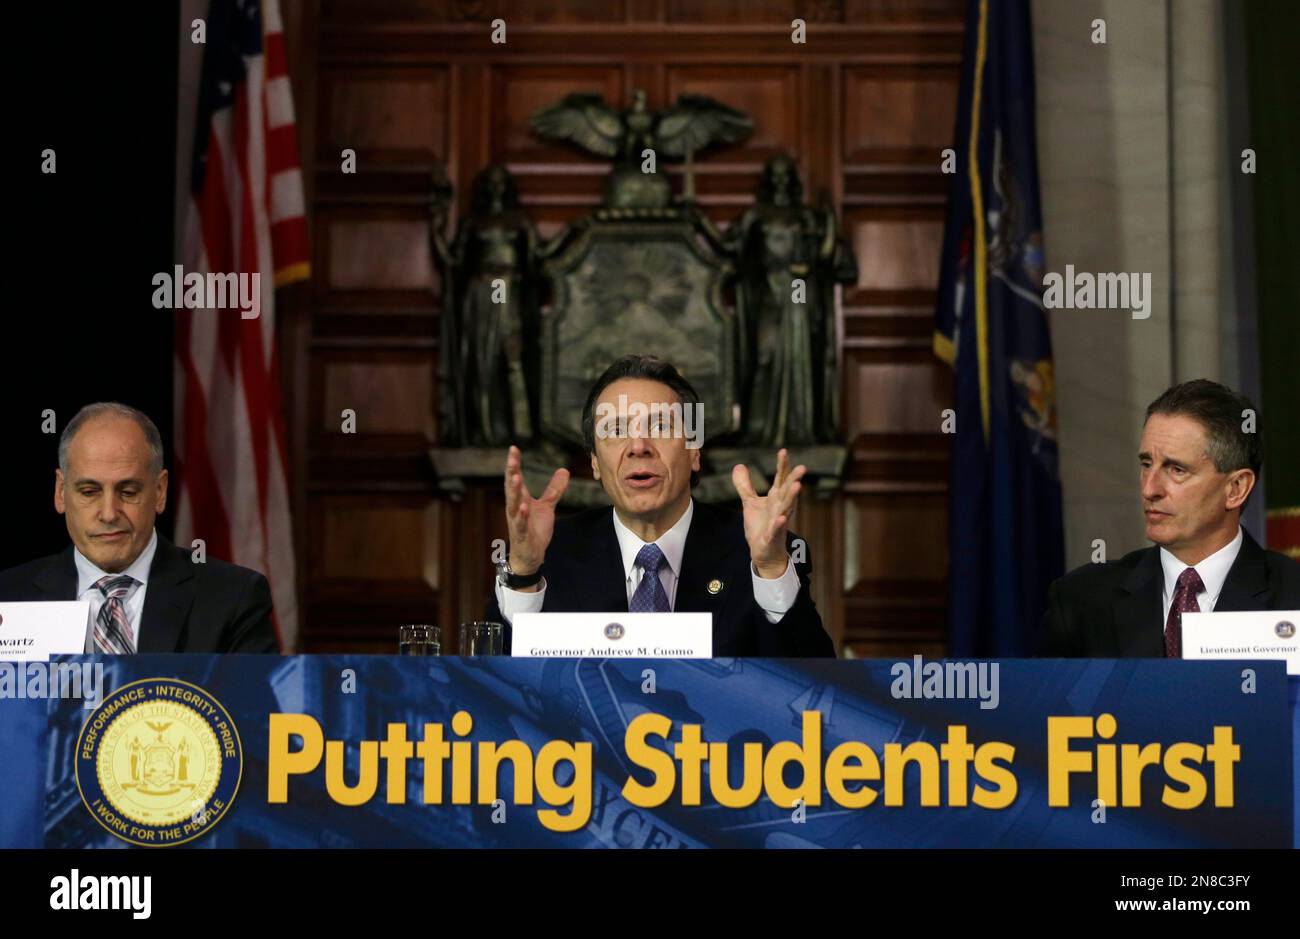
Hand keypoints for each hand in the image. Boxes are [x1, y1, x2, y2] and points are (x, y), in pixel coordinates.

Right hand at [503, 445, 568, 575]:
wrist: (530, 555)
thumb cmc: (534, 529)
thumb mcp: (546, 507)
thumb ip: (553, 489)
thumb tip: (564, 470)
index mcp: (520, 499)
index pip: (515, 478)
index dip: (514, 464)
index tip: (513, 448)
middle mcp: (515, 508)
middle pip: (512, 487)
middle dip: (511, 472)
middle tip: (512, 458)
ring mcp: (517, 521)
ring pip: (513, 504)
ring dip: (514, 491)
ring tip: (516, 477)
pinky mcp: (521, 534)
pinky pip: (520, 524)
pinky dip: (521, 516)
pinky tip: (523, 507)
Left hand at [732, 448, 805, 577]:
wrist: (763, 551)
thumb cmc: (760, 526)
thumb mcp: (749, 503)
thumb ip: (745, 485)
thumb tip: (739, 465)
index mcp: (775, 498)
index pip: (780, 479)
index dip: (782, 466)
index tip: (783, 451)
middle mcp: (780, 507)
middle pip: (788, 491)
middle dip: (794, 479)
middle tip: (802, 467)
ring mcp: (778, 521)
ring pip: (787, 507)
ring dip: (792, 497)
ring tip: (798, 486)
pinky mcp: (772, 536)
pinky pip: (776, 529)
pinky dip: (779, 524)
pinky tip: (782, 518)